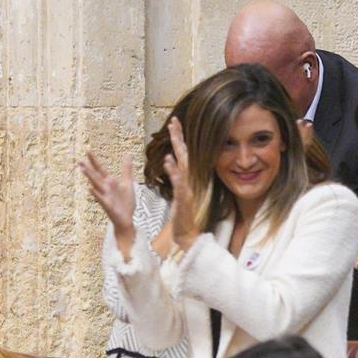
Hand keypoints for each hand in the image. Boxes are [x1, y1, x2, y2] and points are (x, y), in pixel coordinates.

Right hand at [79, 150, 137, 254]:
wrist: (127, 219)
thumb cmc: (126, 202)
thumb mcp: (128, 182)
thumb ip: (127, 169)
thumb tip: (128, 154)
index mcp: (109, 182)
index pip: (100, 169)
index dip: (94, 160)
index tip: (87, 150)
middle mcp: (105, 188)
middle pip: (95, 176)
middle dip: (87, 169)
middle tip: (79, 160)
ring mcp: (105, 197)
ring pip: (96, 186)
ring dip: (90, 178)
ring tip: (82, 169)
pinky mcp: (108, 206)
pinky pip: (101, 199)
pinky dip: (96, 194)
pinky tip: (89, 188)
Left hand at [163, 116, 202, 249]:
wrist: (188, 236)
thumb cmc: (183, 217)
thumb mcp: (180, 194)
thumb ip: (178, 180)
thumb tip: (174, 165)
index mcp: (185, 180)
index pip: (181, 155)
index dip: (178, 139)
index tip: (174, 123)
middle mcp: (188, 181)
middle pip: (184, 155)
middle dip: (178, 137)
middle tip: (174, 121)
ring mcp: (187, 189)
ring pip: (182, 166)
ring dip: (178, 149)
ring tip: (173, 134)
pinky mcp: (183, 199)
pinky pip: (178, 183)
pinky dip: (174, 171)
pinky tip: (169, 161)